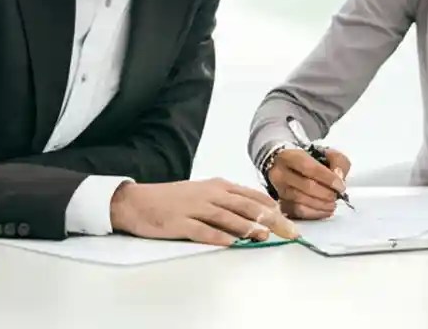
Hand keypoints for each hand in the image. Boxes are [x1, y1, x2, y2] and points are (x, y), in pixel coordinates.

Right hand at [109, 178, 297, 245]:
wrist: (137, 201)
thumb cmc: (174, 199)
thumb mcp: (205, 193)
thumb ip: (229, 201)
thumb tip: (258, 213)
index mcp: (218, 186)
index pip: (252, 195)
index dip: (273, 207)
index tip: (290, 219)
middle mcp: (210, 194)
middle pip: (246, 206)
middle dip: (271, 219)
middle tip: (288, 231)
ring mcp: (194, 208)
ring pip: (227, 216)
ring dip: (247, 226)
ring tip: (265, 235)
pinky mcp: (179, 222)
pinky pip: (202, 230)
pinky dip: (218, 236)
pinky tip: (231, 243)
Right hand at [267, 147, 351, 219]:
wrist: (292, 169)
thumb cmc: (312, 160)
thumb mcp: (328, 154)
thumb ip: (338, 162)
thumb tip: (338, 177)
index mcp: (289, 156)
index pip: (309, 168)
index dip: (328, 178)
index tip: (341, 186)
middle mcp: (279, 173)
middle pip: (306, 186)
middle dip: (326, 193)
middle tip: (337, 196)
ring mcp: (278, 190)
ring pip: (301, 201)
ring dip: (321, 205)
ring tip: (333, 204)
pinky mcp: (280, 204)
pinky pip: (297, 212)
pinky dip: (315, 213)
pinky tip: (326, 211)